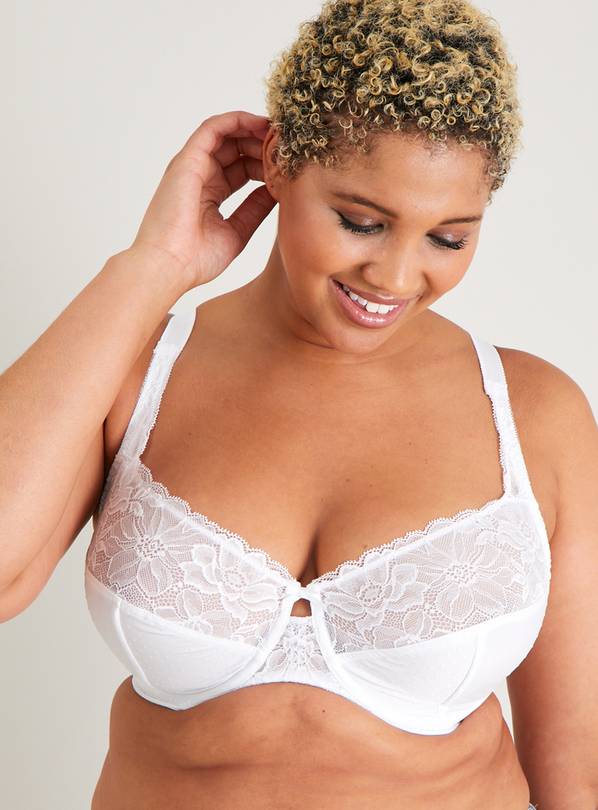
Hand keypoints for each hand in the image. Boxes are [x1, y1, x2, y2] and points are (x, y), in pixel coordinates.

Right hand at [129, 110, 276, 289]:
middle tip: (290, 147)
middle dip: (265, 145)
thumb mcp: (238, 231)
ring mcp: (193, 166)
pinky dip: (238, 120)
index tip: (290, 167)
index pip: (244, 170)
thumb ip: (255, 210)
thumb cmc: (196, 259)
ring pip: (228, 134)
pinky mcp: (188, 159)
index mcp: (210, 195)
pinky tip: (261, 124)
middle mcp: (200, 176)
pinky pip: (214, 128)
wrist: (170, 266)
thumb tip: (277, 192)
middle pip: (238, 149)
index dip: (268, 164)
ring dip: (255, 130)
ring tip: (280, 132)